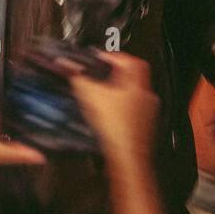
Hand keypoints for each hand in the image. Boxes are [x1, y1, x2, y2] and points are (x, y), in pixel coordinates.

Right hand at [66, 52, 159, 166]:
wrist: (127, 156)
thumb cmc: (115, 128)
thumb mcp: (91, 97)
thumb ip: (78, 77)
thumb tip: (66, 64)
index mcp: (137, 83)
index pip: (131, 60)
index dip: (114, 56)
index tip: (101, 59)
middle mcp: (146, 95)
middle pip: (135, 75)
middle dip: (117, 73)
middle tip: (103, 73)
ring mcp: (147, 111)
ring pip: (135, 93)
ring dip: (119, 90)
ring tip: (104, 93)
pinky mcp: (143, 126)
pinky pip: (134, 110)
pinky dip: (122, 107)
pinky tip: (109, 114)